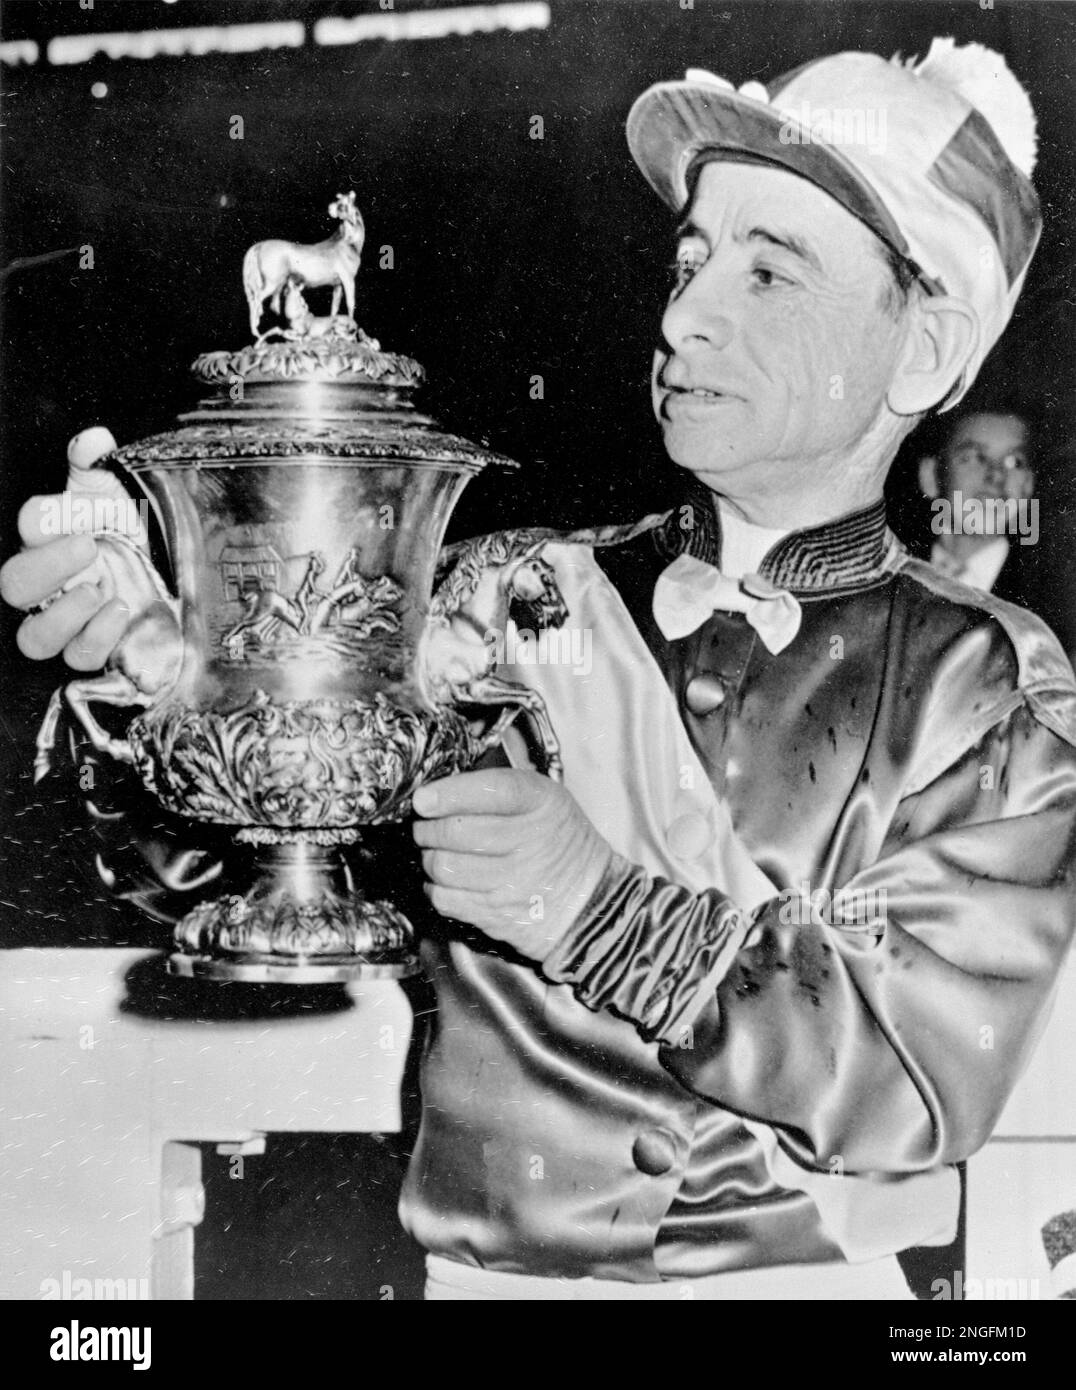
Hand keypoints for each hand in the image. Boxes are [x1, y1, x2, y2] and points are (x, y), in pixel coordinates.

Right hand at [0, 427, 143, 668]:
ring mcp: (68, 619)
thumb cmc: (132, 528)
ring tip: (98, 591)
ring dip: (63, 618)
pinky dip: (98, 637)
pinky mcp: (95, 647)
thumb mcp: (119, 490)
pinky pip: (80, 657)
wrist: (172, 566)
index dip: (51, 517)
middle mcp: (49, 583)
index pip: (30, 524)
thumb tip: (92, 441)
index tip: (89, 511)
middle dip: (47, 568)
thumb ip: (99, 463)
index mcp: (49, 538)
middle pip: (15, 585)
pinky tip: (122, 610)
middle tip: (88, 548)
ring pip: (35, 638)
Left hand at [412, 768, 614, 961]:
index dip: (450, 794)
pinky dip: (436, 887)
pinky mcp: (497, 914)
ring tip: (439, 852)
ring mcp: (513, 883)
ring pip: (444, 866)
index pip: (490, 792)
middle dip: (429, 828)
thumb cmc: (559, 843)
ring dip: (430, 858)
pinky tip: (448, 879)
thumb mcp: (546, 799)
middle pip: (456, 831)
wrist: (589, 901)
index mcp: (543, 804)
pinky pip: (445, 898)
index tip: (424, 799)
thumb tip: (436, 793)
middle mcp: (529, 842)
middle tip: (427, 825)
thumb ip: (498, 788)